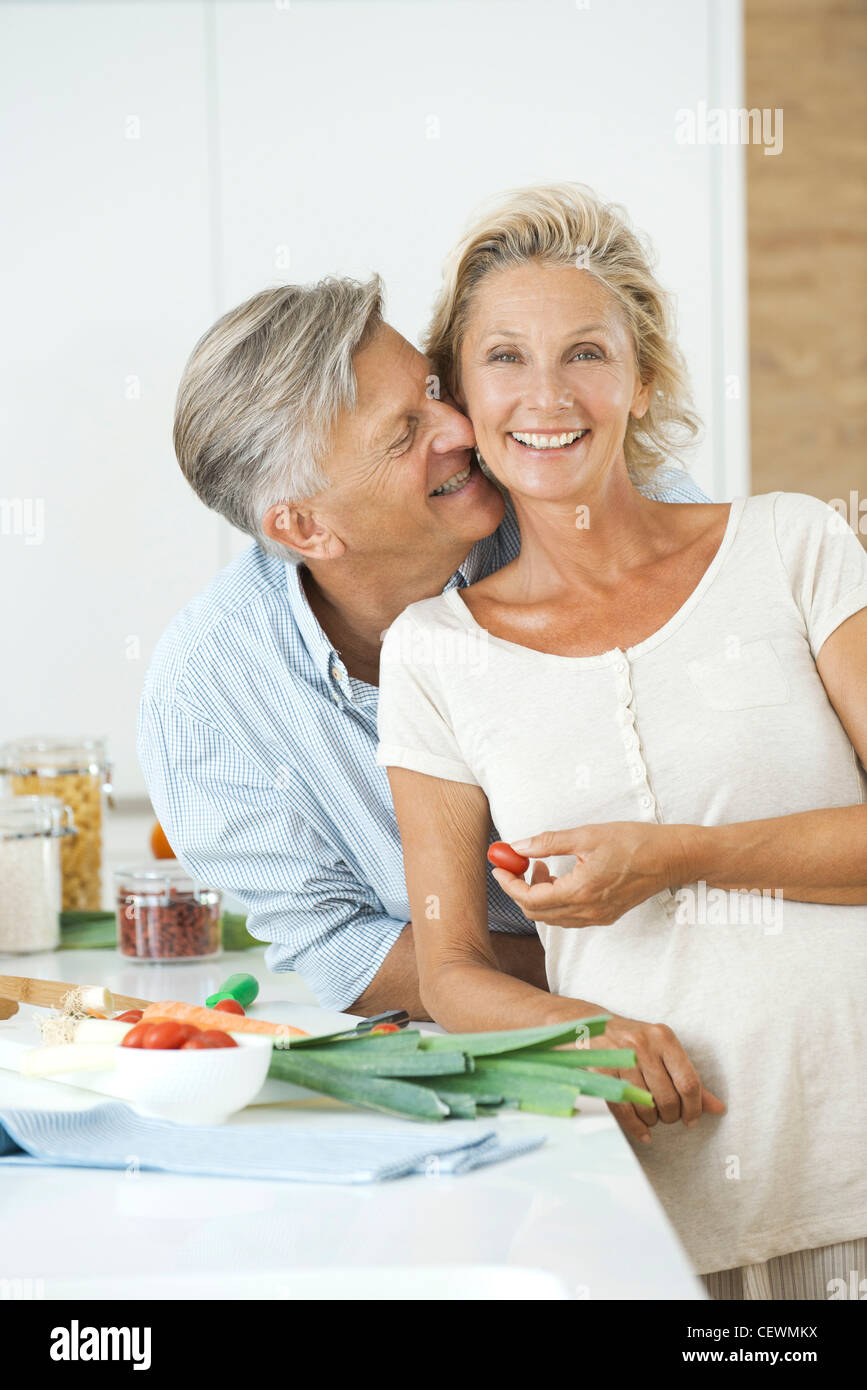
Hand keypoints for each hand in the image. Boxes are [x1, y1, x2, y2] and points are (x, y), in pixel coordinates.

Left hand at [489, 822, 690, 926]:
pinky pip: (570, 917)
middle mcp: (587, 912)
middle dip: (521, 889)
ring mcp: (598, 917)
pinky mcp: (606, 915)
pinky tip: (562, 876)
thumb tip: (518, 847)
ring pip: (553, 917)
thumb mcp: (586, 835)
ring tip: (542, 866)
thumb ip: (548, 843)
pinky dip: (556, 900)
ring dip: (539, 895)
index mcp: (580, 892)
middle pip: (537, 913)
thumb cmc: (633, 842)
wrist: (671, 858)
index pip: (530, 899)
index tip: (500, 867)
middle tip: (519, 864)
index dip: (510, 884)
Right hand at [580, 1013, 725, 1143]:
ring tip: (652, 1116)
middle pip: (668, 1098)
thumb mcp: (663, 1052)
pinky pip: (624, 1109)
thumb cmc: (634, 1043)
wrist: (589, 1028)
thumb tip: (719, 1108)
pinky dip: (636, 1127)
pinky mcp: (601, 1071)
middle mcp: (643, 1044)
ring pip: (646, 1105)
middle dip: (671, 1115)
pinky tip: (643, 1133)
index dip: (694, 1108)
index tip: (691, 1120)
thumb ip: (689, 1080)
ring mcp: (620, 1057)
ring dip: (653, 1120)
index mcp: (663, 1037)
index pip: (688, 1082)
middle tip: (668, 1116)